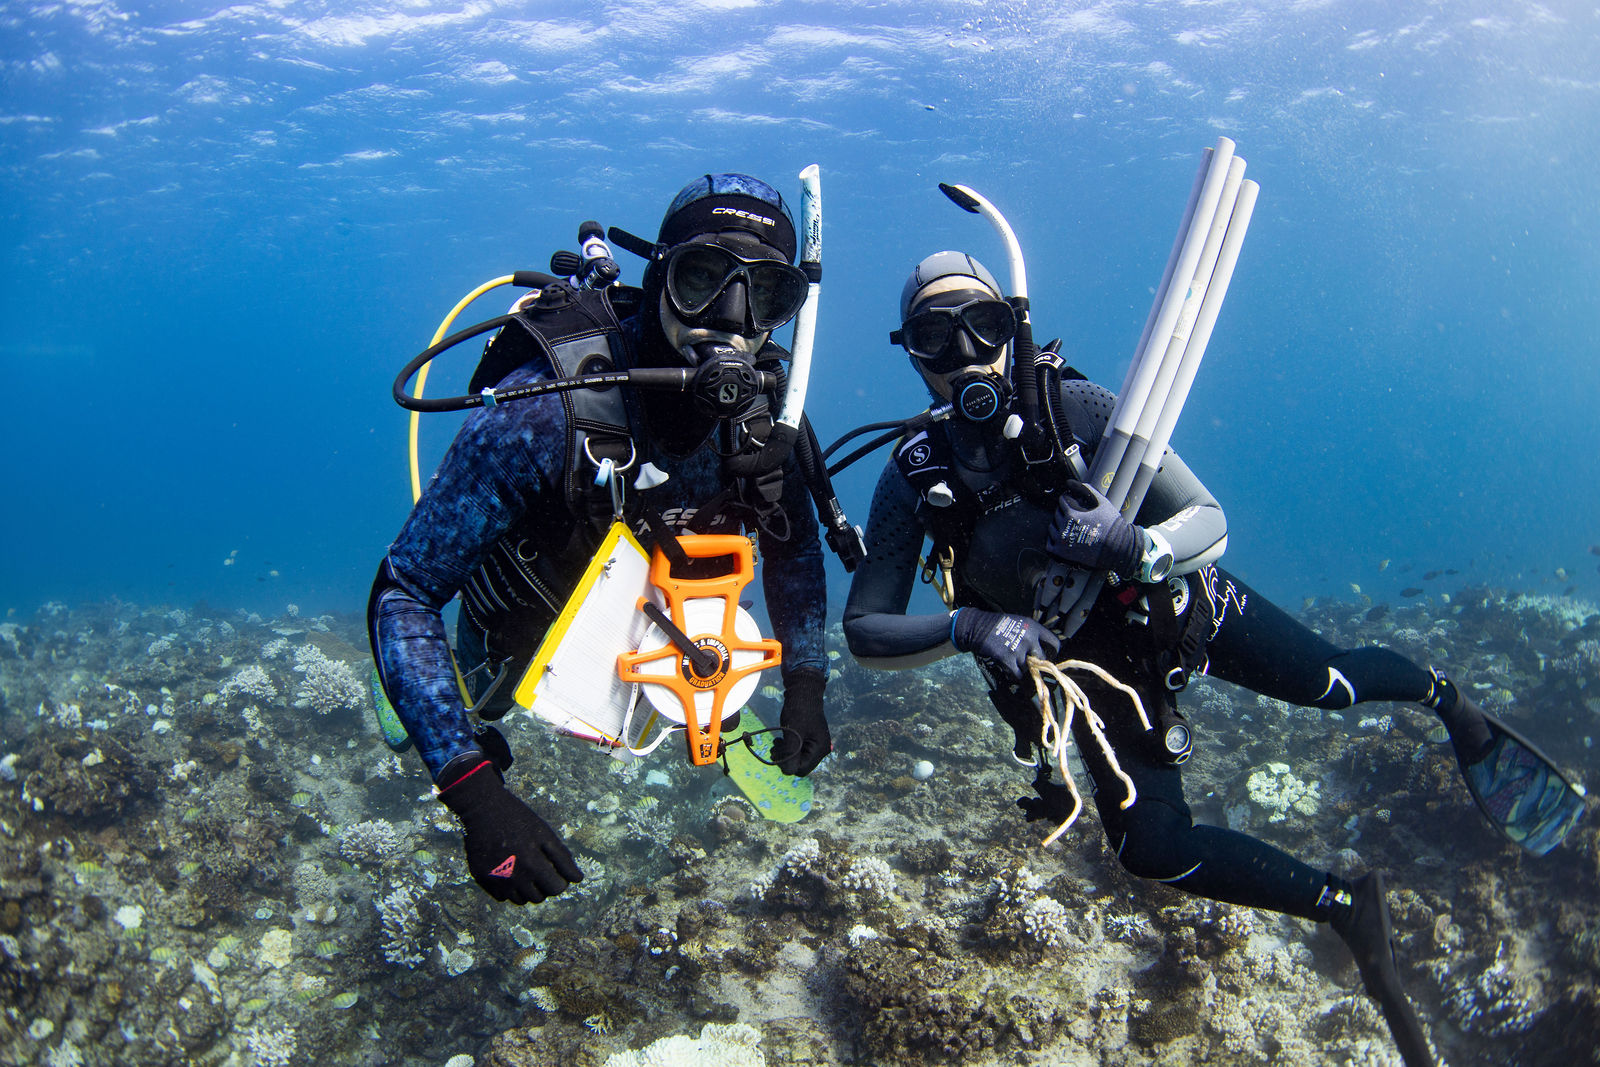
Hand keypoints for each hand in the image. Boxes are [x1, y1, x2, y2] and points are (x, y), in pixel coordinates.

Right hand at [436, 757, 581, 903]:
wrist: (483, 809)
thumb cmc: (519, 819)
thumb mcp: (545, 834)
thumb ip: (562, 858)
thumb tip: (578, 879)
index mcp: (533, 864)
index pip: (556, 889)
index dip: (560, 880)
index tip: (556, 871)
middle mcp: (514, 878)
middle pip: (538, 898)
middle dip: (544, 886)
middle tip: (539, 868)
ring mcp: (496, 880)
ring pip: (520, 901)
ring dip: (527, 890)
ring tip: (525, 869)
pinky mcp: (482, 880)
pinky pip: (502, 897)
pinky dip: (509, 889)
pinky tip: (509, 870)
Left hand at [769, 671, 830, 776]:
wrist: (803, 691)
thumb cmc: (799, 711)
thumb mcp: (792, 733)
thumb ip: (790, 753)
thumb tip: (787, 771)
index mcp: (820, 749)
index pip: (801, 769)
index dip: (786, 764)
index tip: (776, 751)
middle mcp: (821, 749)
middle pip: (800, 766)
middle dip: (785, 759)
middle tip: (775, 747)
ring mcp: (817, 745)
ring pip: (798, 759)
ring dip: (785, 754)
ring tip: (777, 742)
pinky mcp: (811, 740)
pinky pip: (799, 751)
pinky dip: (789, 748)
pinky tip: (782, 740)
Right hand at [950, 607, 1059, 679]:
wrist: (978, 627)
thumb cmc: (998, 624)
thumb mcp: (1019, 622)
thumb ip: (1031, 634)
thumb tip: (1040, 649)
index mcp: (1034, 628)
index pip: (1054, 643)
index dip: (1052, 652)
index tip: (1047, 656)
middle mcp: (1029, 638)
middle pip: (1042, 659)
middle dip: (1036, 663)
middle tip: (1029, 663)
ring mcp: (1018, 649)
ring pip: (1028, 668)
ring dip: (1022, 668)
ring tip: (1014, 663)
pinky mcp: (1008, 659)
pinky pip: (1018, 674)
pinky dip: (1015, 675)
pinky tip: (1010, 670)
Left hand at [1046, 481, 1141, 577]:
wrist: (1118, 547)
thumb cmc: (1111, 525)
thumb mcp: (1102, 502)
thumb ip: (1086, 490)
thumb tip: (1070, 482)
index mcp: (1072, 515)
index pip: (1062, 501)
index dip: (1068, 500)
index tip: (1073, 503)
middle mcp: (1064, 528)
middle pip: (1056, 514)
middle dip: (1064, 512)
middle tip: (1074, 516)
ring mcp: (1062, 542)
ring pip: (1051, 528)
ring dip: (1058, 525)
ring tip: (1070, 527)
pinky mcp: (1062, 554)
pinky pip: (1049, 544)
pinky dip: (1053, 540)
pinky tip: (1063, 538)